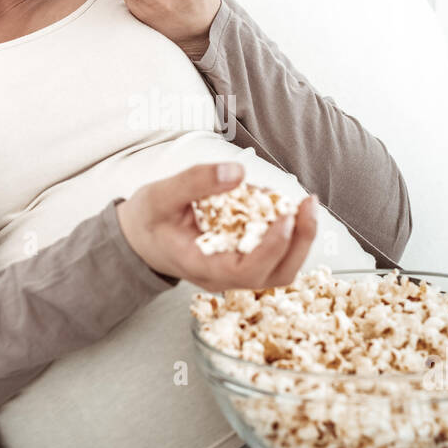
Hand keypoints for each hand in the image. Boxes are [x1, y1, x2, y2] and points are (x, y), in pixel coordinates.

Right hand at [115, 162, 318, 292]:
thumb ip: (195, 182)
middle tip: (307, 205)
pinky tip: (287, 207)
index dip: (271, 247)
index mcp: (200, 265)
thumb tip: (236, 171)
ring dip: (300, 240)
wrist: (140, 240)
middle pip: (275, 276)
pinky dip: (289, 234)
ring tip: (306, 205)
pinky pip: (276, 257)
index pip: (245, 270)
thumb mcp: (161, 195)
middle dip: (299, 242)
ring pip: (281, 270)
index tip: (284, 216)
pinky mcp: (244, 262)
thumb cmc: (149, 220)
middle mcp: (222, 277)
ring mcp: (235, 273)